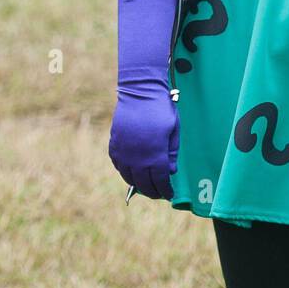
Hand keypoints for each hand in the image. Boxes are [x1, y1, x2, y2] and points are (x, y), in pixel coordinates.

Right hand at [109, 74, 179, 198]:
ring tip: (146, 186)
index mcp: (155, 155)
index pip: (160, 181)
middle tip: (158, 194)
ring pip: (129, 177)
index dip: (165, 191)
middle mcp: (138, 158)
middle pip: (144, 183)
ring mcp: (124, 152)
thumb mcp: (174, 130)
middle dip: (152, 192)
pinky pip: (119, 165)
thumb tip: (170, 171)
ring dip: (138, 184)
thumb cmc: (161, 110)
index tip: (169, 195)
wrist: (140, 92)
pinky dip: (126, 172)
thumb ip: (172, 153)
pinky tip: (132, 172)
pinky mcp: (114, 145)